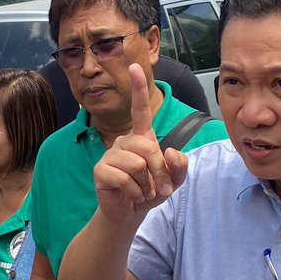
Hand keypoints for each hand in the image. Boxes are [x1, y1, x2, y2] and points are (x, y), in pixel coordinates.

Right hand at [92, 63, 187, 222]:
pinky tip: (132, 196)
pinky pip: (125, 179)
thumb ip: (180, 166)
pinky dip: (135, 193)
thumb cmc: (150, 191)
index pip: (140, 109)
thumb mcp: (174, 180)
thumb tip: (170, 152)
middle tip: (157, 188)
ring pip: (137, 164)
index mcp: (141, 137)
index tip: (134, 66)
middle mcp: (124, 141)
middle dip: (159, 172)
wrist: (129, 213)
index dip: (138, 88)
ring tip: (142, 191)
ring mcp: (110, 155)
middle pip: (148, 148)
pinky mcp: (100, 170)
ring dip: (146, 185)